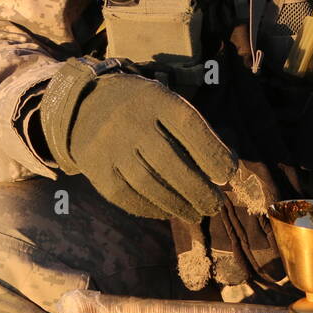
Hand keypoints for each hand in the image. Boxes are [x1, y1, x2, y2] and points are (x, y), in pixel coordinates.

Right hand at [44, 72, 237, 221]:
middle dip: (197, 188)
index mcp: (154, 98)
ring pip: (147, 183)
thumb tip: (223, 174)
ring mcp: (109, 145)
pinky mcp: (95, 168)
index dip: (211, 152)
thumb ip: (192, 132)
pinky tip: (169, 212)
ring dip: (177, 204)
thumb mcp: (165, 103)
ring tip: (197, 214)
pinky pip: (126, 196)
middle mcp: (130, 120)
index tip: (228, 175)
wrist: (84, 105)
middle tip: (216, 204)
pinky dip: (151, 209)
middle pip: (168, 161)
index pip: (188, 125)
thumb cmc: (142, 109)